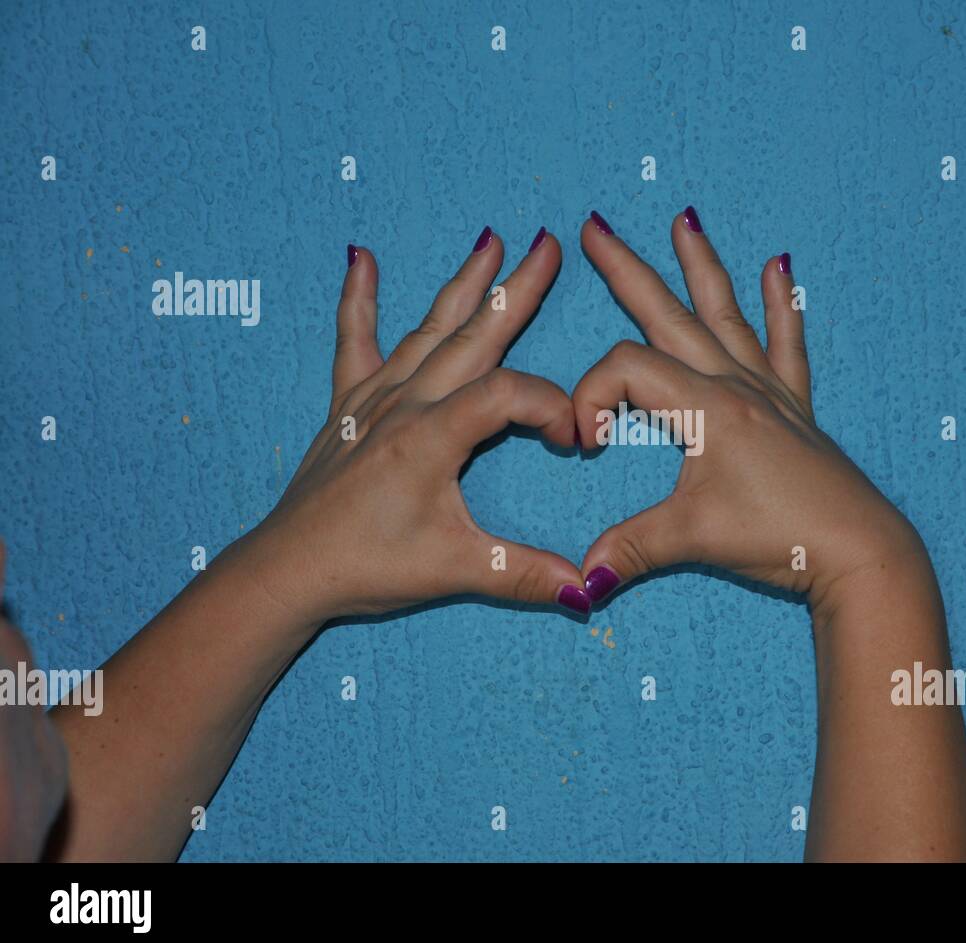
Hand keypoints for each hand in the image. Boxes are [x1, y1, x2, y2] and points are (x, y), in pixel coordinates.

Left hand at [237, 228, 591, 624]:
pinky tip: (360, 258)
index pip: (509, 396)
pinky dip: (358, 299)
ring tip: (493, 239)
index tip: (576, 441)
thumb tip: (586, 588)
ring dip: (464, 285)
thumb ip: (524, 574)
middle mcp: (404, 404)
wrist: (289, 571)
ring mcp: (374, 399)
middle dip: (516, 290)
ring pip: (428, 330)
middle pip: (473, 336)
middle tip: (550, 243)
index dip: (553, 408)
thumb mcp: (454, 570)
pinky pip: (354, 342)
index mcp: (432, 437)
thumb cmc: (367, 566)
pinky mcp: (348, 406)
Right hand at [574, 208, 926, 611]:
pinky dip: (781, 306)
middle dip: (627, 270)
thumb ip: (632, 546)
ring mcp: (768, 392)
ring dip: (701, 266)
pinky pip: (786, 345)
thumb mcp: (694, 539)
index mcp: (707, 407)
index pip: (626, 370)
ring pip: (725, 315)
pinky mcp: (794, 408)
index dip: (589, 398)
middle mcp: (736, 385)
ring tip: (686, 219)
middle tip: (595, 228)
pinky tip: (780, 267)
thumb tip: (582, 576)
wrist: (857, 551)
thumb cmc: (782, 539)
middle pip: (670, 315)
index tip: (587, 445)